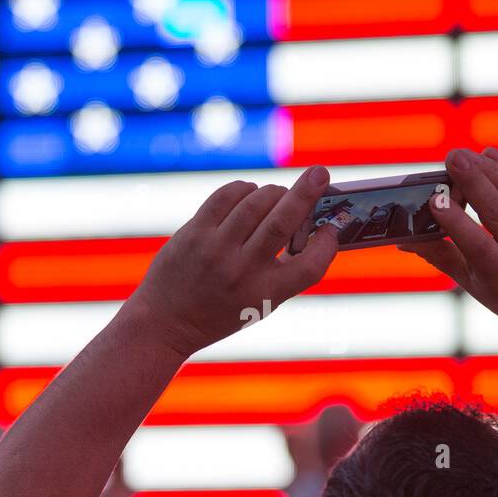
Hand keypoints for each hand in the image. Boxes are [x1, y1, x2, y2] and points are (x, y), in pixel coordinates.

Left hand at [123, 166, 339, 357]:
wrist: (166, 322)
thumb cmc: (220, 313)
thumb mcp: (259, 304)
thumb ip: (284, 271)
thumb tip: (309, 224)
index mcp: (265, 295)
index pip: (311, 265)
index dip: (328, 245)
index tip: (331, 230)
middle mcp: (242, 271)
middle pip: (283, 221)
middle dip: (306, 192)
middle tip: (321, 174)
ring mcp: (216, 249)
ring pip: (256, 202)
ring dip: (274, 192)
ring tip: (278, 195)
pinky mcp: (194, 233)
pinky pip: (227, 196)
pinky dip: (245, 189)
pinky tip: (248, 195)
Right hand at [401, 146, 497, 339]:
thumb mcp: (471, 283)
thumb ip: (440, 257)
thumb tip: (404, 240)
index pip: (477, 244)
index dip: (455, 221)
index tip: (434, 199)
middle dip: (473, 181)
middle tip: (451, 157)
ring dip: (490, 169)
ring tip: (465, 155)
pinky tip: (488, 155)